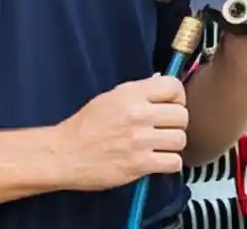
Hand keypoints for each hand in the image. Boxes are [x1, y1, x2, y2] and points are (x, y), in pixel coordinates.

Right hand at [54, 75, 187, 190]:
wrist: (65, 154)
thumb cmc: (86, 126)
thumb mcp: (110, 98)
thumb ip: (138, 91)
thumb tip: (162, 82)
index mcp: (131, 94)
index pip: (174, 87)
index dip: (178, 97)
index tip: (171, 105)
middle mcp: (138, 114)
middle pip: (182, 115)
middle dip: (175, 123)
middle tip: (164, 129)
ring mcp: (140, 141)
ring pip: (180, 139)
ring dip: (172, 144)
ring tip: (159, 146)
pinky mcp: (139, 165)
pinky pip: (174, 162)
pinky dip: (169, 163)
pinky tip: (157, 160)